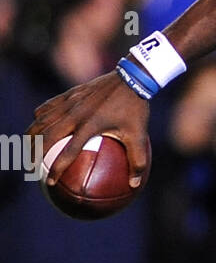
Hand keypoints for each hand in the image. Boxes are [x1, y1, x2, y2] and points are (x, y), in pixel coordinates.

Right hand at [28, 70, 150, 186]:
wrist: (131, 78)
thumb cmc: (135, 109)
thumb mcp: (140, 136)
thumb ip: (137, 161)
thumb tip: (134, 185)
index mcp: (90, 126)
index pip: (67, 152)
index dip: (56, 169)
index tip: (50, 182)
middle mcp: (75, 114)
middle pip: (46, 136)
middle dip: (34, 153)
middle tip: (31, 167)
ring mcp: (70, 102)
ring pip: (41, 120)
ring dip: (32, 135)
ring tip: (27, 149)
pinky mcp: (69, 94)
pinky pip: (47, 107)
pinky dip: (39, 117)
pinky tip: (38, 126)